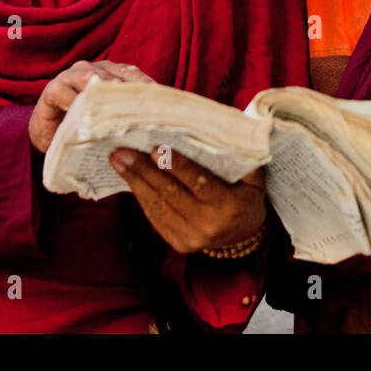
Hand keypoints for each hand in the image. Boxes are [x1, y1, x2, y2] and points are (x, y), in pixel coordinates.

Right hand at [28, 59, 153, 153]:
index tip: (162, 106)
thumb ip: (129, 117)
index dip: (147, 88)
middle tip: (140, 113)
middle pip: (113, 77)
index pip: (134, 75)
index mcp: (111, 73)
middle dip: (127, 94)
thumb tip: (159, 125)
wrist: (49, 136)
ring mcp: (71, 76)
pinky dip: (76, 104)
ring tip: (116, 112)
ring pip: (91, 79)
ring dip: (104, 95)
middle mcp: (92, 69)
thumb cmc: (85, 127)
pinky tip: (87, 119)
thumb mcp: (110, 122)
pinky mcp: (52, 89)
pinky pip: (65, 93)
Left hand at [111, 147, 266, 254]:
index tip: (155, 148)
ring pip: (157, 205)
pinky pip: (154, 216)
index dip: (177, 166)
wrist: (243, 236)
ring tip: (117, 160)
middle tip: (122, 151)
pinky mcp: (178, 243)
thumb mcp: (253, 176)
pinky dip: (140, 195)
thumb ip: (240, 156)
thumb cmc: (245, 196)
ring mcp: (191, 237)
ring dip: (134, 180)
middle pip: (170, 193)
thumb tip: (221, 127)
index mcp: (229, 206)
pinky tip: (129, 177)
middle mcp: (208, 224)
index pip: (199, 183)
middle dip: (143, 170)